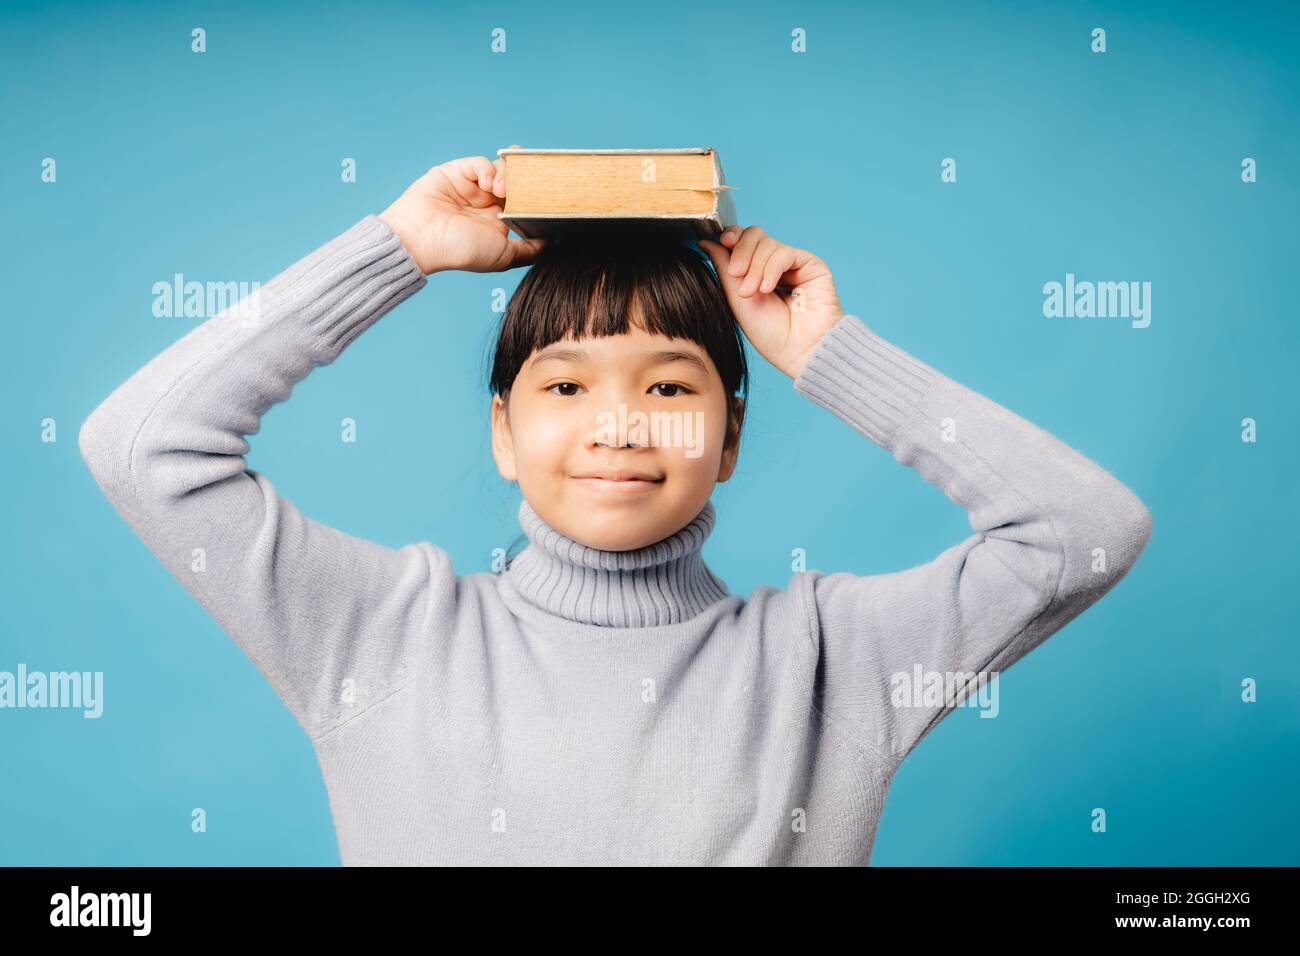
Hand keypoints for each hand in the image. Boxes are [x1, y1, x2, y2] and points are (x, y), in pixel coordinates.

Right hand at [378, 145, 545, 275]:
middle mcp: (485, 202)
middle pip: (514, 180)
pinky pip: (479, 163)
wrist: (422, 241)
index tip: (546, 193)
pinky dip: (488, 169)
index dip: (534, 194)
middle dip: (525, 177)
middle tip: (531, 181)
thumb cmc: (460, 252)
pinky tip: (489, 184)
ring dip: (508, 175)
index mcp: (497, 221)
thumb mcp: (503, 256)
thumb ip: (528, 250)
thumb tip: (551, 244)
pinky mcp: (456, 172)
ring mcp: (471, 186)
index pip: (523, 200)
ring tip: (503, 189)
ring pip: (500, 169)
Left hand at [699, 226, 844, 379]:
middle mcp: (774, 264)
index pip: (742, 241)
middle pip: (754, 235)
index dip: (732, 236)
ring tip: (753, 293)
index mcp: (756, 271)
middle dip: (741, 251)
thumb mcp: (737, 299)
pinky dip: (771, 268)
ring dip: (755, 268)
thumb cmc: (770, 334)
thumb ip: (723, 268)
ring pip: (767, 243)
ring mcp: (793, 263)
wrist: (798, 351)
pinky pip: (784, 252)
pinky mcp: (810, 264)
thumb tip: (706, 241)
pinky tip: (767, 289)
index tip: (722, 241)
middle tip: (736, 274)